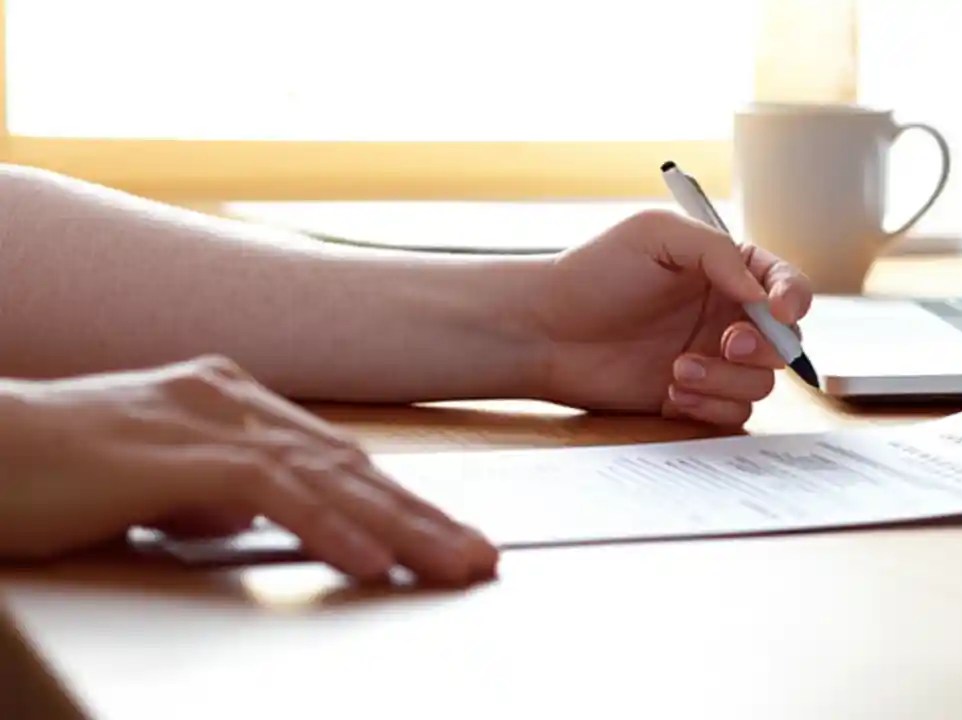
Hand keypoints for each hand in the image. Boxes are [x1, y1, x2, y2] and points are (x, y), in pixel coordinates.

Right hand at [0, 356, 497, 584]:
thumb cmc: (46, 473)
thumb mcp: (150, 483)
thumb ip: (206, 491)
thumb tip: (246, 517)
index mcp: (228, 401)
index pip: (335, 459)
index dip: (396, 503)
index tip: (444, 540)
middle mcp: (231, 399)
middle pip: (350, 466)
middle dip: (422, 518)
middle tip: (479, 558)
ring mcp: (206, 419)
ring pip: (330, 477)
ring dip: (401, 529)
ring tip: (454, 567)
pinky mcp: (176, 452)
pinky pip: (274, 495)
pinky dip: (330, 530)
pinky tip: (371, 563)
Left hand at [534, 210, 812, 425]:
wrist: (545, 331)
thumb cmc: (593, 274)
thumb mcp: (656, 235)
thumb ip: (718, 251)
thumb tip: (761, 292)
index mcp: (725, 272)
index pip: (785, 284)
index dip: (793, 298)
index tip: (778, 309)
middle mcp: (725, 316)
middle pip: (784, 341)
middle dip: (765, 345)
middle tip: (728, 344)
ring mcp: (711, 359)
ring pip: (761, 382)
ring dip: (728, 379)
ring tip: (678, 370)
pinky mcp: (693, 398)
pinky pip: (732, 414)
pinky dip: (710, 407)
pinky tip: (670, 392)